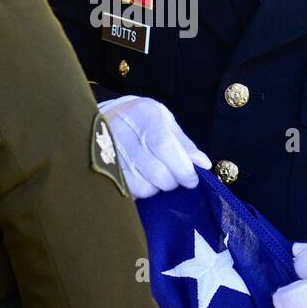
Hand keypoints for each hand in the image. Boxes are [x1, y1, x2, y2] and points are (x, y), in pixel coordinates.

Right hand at [97, 95, 212, 198]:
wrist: (105, 116)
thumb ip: (184, 143)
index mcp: (144, 115)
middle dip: (172, 181)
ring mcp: (109, 152)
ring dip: (155, 187)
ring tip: (154, 175)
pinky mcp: (102, 170)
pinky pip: (129, 192)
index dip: (182, 169)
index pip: (165, 147)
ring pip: (143, 186)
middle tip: (174, 177)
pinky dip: (140, 191)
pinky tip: (140, 178)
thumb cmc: (141, 119)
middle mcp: (123, 131)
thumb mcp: (165, 121)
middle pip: (156, 172)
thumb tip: (203, 164)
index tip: (191, 179)